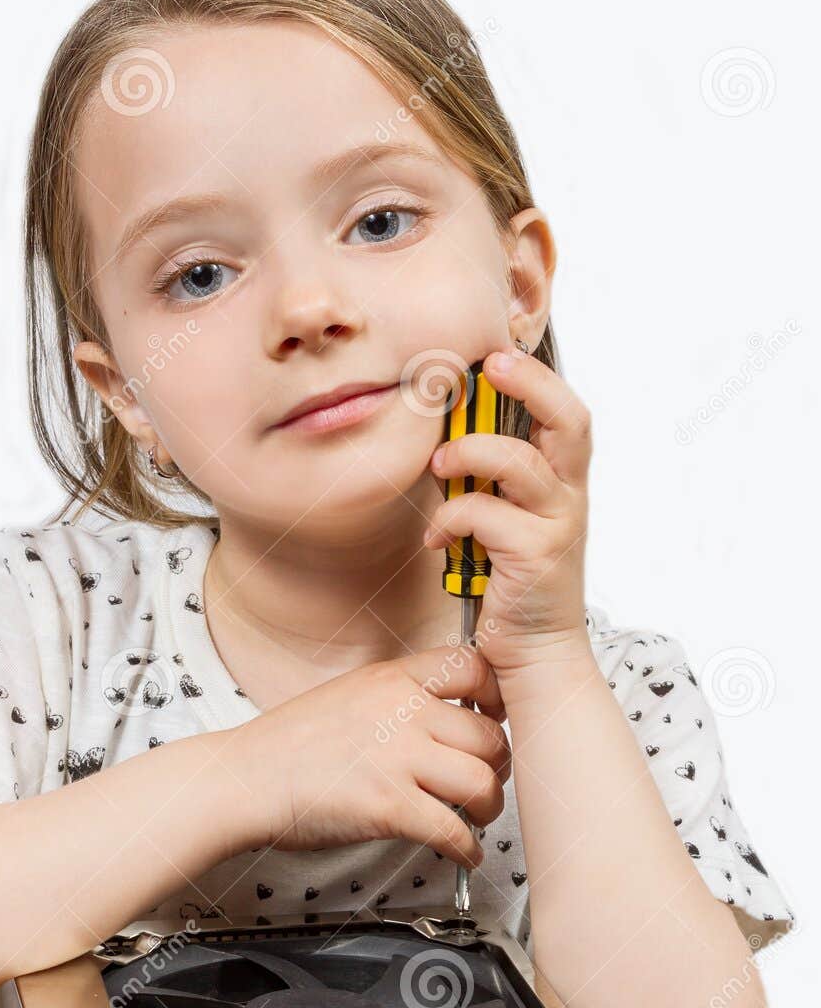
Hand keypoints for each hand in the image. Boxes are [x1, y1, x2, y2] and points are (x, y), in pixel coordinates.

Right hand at [226, 642, 510, 862]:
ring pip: (482, 781)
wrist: (244, 778)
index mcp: (392, 679)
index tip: (495, 717)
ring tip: (474, 816)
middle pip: (489, 734)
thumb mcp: (348, 694)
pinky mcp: (390, 806)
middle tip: (486, 780)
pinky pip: (454, 830)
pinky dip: (467, 848)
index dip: (497, 696)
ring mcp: (397, 758)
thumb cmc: (287, 746)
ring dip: (488, 808)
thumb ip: (397, 697)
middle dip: (497, 766)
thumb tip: (443, 716)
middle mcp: (401, 712)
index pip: (472, 666)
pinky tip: (460, 851)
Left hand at [424, 349, 591, 678]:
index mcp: (565, 482)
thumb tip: (446, 434)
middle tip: (488, 366)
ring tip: (439, 467)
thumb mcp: (507, 521)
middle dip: (529, 385)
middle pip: (570, 422)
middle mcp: (569, 498)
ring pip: (518, 463)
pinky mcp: (535, 557)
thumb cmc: (513, 582)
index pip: (569, 415)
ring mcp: (557, 526)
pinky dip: (450, 519)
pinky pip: (484, 515)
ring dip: (469, 454)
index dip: (539, 378)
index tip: (498, 352)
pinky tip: (437, 540)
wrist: (535, 655)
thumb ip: (490, 482)